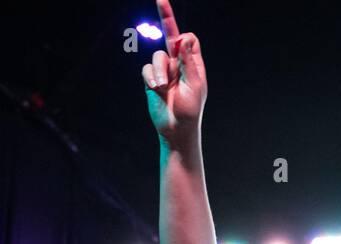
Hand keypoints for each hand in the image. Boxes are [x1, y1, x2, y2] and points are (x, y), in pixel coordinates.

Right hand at [142, 1, 206, 145]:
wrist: (176, 129)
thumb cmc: (190, 110)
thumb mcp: (194, 85)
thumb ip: (188, 61)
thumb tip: (184, 38)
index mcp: (193, 63)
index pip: (188, 39)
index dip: (183, 39)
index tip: (179, 42)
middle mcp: (178, 63)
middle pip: (171, 34)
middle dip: (165, 16)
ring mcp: (164, 70)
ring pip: (157, 57)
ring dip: (159, 71)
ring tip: (162, 87)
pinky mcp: (151, 79)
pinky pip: (147, 69)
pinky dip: (151, 77)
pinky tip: (156, 88)